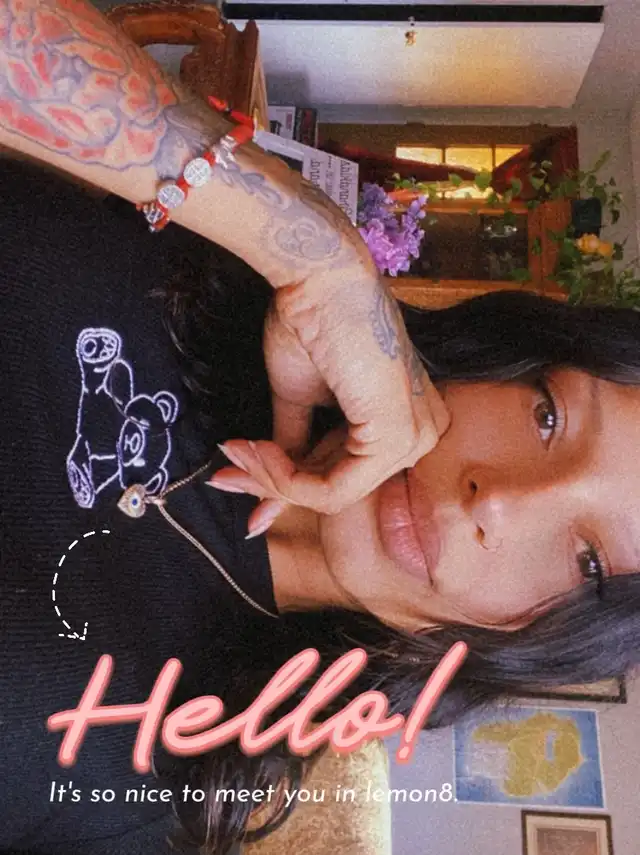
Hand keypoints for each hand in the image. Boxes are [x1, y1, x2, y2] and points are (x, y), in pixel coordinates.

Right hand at [210, 269, 449, 530]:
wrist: (318, 275)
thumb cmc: (313, 322)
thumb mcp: (297, 400)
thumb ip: (289, 449)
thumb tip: (257, 501)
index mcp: (403, 423)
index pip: (342, 475)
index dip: (283, 485)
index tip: (232, 474)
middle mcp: (418, 435)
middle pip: (336, 489)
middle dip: (270, 484)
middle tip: (224, 471)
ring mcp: (412, 438)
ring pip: (331, 494)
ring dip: (271, 479)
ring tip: (233, 450)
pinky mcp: (395, 437)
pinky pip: (333, 487)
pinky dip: (286, 477)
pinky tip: (254, 449)